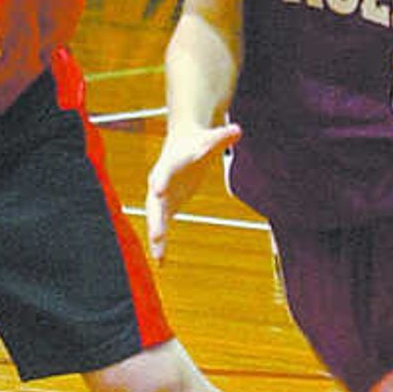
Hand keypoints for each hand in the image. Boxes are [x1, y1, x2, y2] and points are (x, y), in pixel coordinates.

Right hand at [145, 121, 240, 261]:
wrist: (183, 145)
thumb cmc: (198, 142)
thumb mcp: (211, 139)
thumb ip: (223, 136)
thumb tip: (237, 130)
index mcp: (169, 165)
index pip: (163, 172)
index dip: (160, 181)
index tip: (157, 190)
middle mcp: (160, 182)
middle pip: (155, 203)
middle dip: (155, 219)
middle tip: (157, 236)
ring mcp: (161, 197)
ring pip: (156, 219)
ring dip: (157, 238)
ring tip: (160, 258)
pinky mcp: (166, 207)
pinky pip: (161, 226)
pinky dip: (161, 243)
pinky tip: (162, 262)